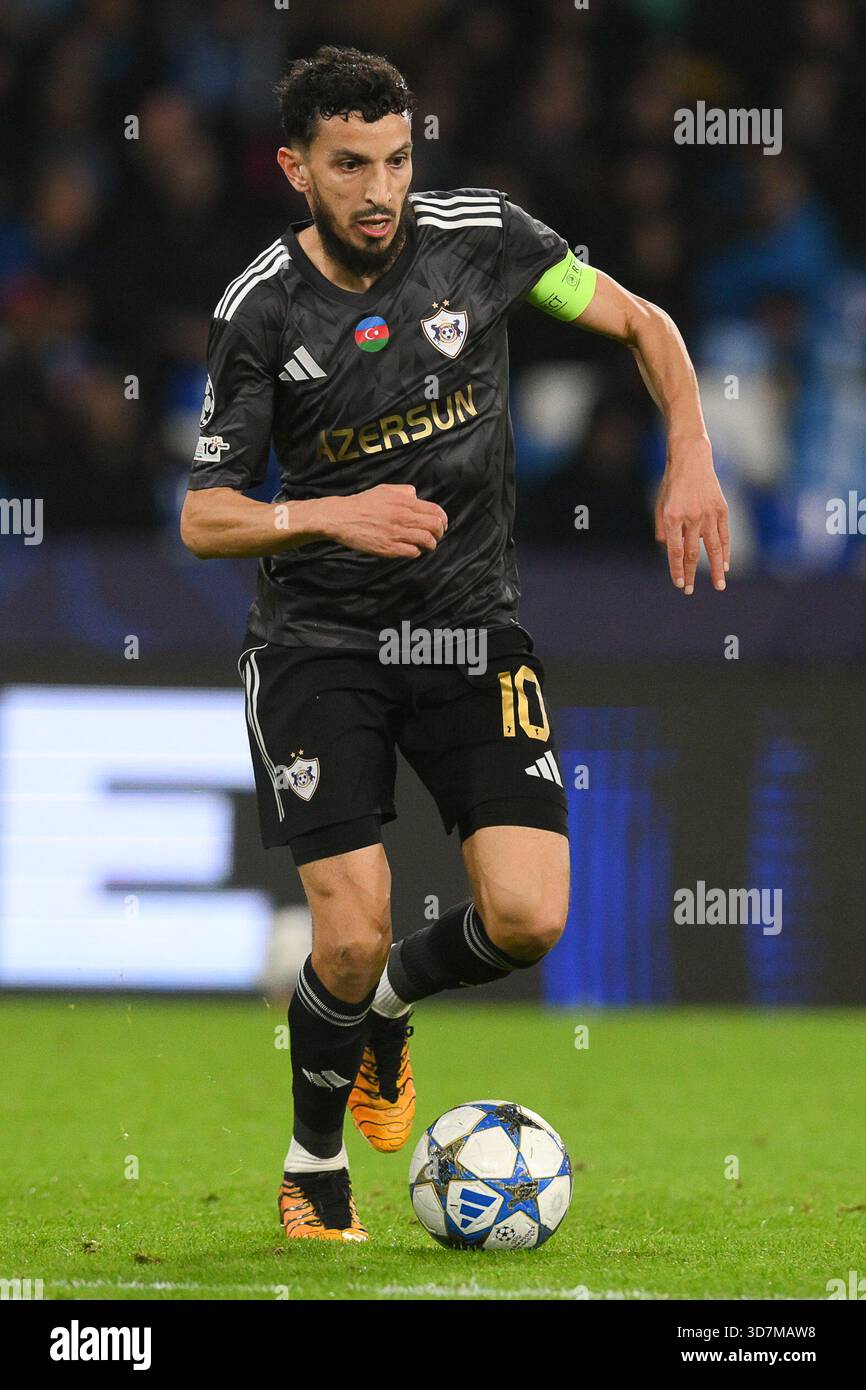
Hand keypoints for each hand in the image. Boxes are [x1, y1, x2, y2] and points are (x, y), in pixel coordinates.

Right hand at [323, 484, 447, 558]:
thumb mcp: (385, 489)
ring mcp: (396, 533)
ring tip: (426, 545)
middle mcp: (403, 517)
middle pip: (434, 527)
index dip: (443, 520)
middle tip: (436, 536)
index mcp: (404, 502)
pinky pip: (412, 552)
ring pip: (426, 541)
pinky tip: (411, 549)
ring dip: (430, 544)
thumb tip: (416, 496)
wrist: (341, 517)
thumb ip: (403, 491)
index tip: (442, 525)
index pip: (435, 511)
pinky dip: (416, 552)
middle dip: (439, 533)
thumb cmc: (362, 503)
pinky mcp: (389, 548)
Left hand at [655, 438, 729, 593]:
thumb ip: (663, 528)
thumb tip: (668, 549)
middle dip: (691, 574)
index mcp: (673, 517)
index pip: (675, 551)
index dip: (676, 570)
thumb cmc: (672, 483)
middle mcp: (691, 518)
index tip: (679, 584)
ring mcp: (708, 514)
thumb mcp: (660, 504)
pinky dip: (725, 552)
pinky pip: (724, 536)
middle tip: (689, 590)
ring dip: (715, 570)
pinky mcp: (721, 509)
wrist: (691, 458)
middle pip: (692, 554)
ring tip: (718, 586)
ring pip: (712, 548)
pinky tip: (725, 566)